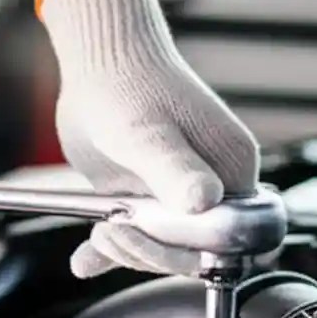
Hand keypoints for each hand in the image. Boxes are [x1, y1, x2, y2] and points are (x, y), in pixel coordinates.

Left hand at [43, 0, 259, 277]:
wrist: (100, 57)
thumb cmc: (127, 85)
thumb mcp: (147, 133)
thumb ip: (174, 169)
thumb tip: (204, 200)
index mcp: (231, 169)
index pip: (225, 236)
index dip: (186, 247)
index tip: (146, 234)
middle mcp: (212, 184)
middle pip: (193, 248)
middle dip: (152, 250)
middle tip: (113, 231)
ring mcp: (179, 193)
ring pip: (162, 246)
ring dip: (127, 250)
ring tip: (99, 233)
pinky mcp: (149, 196)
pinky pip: (137, 234)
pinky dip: (110, 252)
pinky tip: (85, 260)